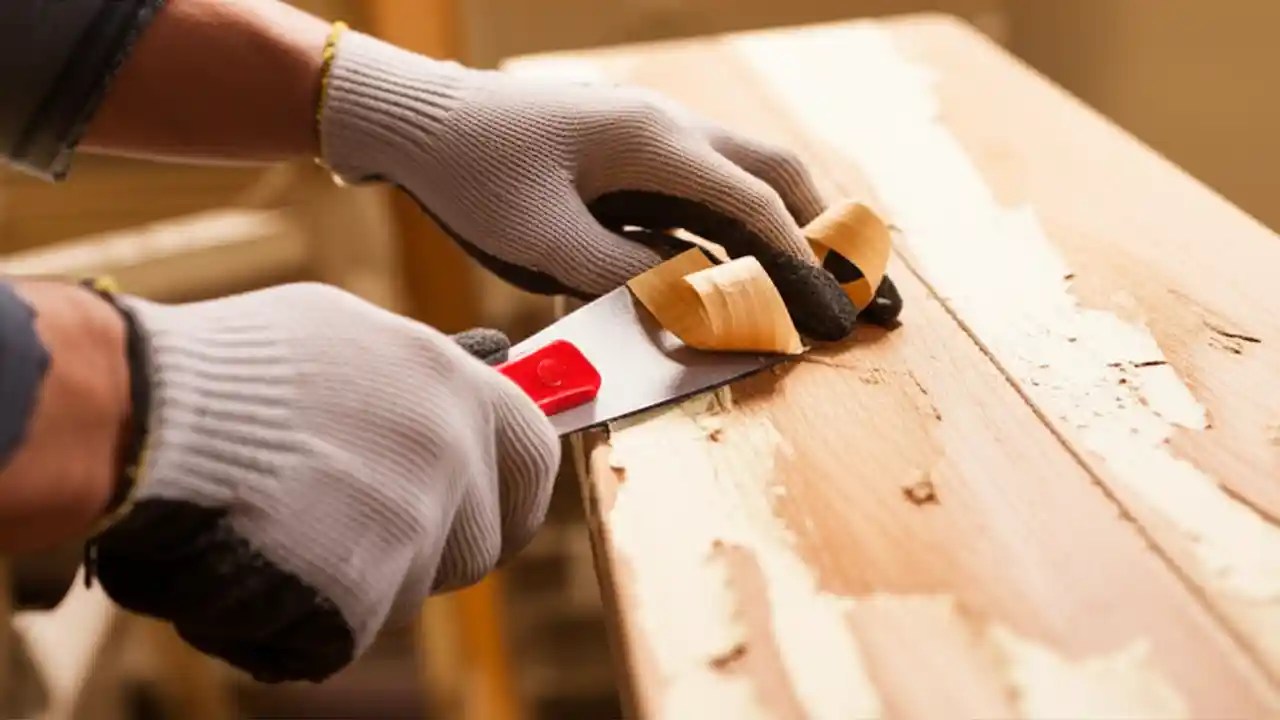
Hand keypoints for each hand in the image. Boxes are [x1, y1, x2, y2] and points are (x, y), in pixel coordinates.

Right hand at [90, 283, 559, 682]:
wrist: (152, 417)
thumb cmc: (236, 363)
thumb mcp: (347, 331)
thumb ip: (419, 370)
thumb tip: (473, 371)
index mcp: (455, 388)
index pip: (534, 458)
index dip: (516, 491)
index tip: (498, 507)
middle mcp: (450, 457)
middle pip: (483, 542)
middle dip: (440, 547)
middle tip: (372, 527)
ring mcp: (413, 529)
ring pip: (416, 586)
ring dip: (370, 576)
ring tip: (296, 524)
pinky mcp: (364, 595)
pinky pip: (360, 626)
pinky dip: (319, 613)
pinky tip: (273, 561)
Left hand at [320, 31, 900, 340]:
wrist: (419, 119)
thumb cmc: (469, 171)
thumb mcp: (539, 235)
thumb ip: (621, 273)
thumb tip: (699, 307)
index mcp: (653, 142)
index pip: (755, 208)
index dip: (802, 270)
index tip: (837, 323)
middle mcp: (668, 128)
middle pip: (779, 176)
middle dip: (831, 238)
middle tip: (875, 298)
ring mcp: (655, 134)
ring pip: (752, 176)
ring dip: (798, 230)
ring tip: (837, 287)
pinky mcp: (636, 151)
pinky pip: (713, 186)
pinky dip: (750, 224)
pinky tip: (760, 262)